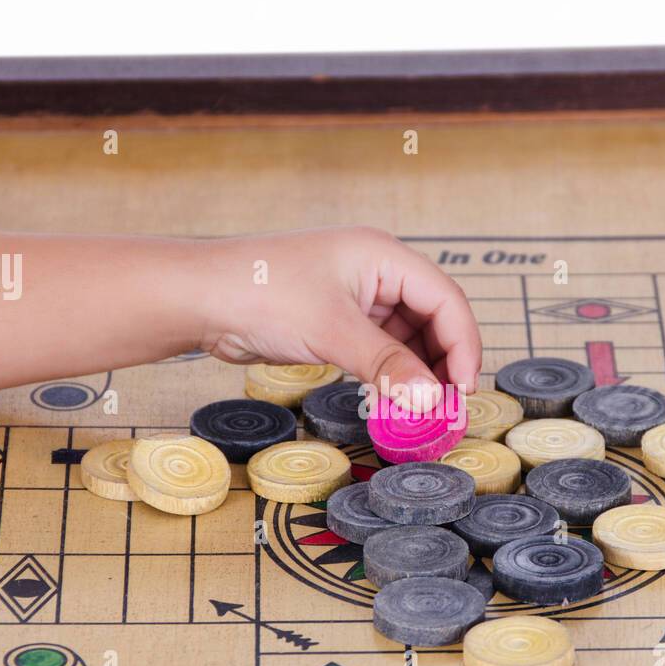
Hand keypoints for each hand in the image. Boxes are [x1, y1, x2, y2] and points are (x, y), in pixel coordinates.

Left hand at [198, 226, 481, 409]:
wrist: (200, 297)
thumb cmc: (261, 293)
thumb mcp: (331, 331)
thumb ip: (385, 365)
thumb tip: (429, 400)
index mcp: (383, 255)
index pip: (446, 299)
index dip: (463, 345)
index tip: (463, 390)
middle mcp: (375, 270)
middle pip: (432, 317)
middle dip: (444, 362)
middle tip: (446, 407)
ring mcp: (355, 295)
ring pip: (407, 335)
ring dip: (417, 372)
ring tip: (420, 410)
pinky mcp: (335, 319)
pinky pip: (379, 346)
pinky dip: (390, 373)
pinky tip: (391, 399)